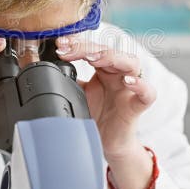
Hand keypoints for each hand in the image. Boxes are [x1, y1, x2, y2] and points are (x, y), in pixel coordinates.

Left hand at [56, 35, 155, 188]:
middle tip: (69, 49)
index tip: (59, 45)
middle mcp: (118, 74)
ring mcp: (129, 88)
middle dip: (88, 47)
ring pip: (131, 63)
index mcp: (103, 69)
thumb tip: (42, 67)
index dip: (76, 45)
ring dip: (112, 57)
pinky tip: (128, 81)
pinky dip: (140, 85)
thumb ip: (67, 80)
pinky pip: (147, 92)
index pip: (92, 49)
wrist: (107, 144)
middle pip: (109, 51)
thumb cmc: (96, 116)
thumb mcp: (76, 95)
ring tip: (94, 58)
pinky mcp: (137, 105)